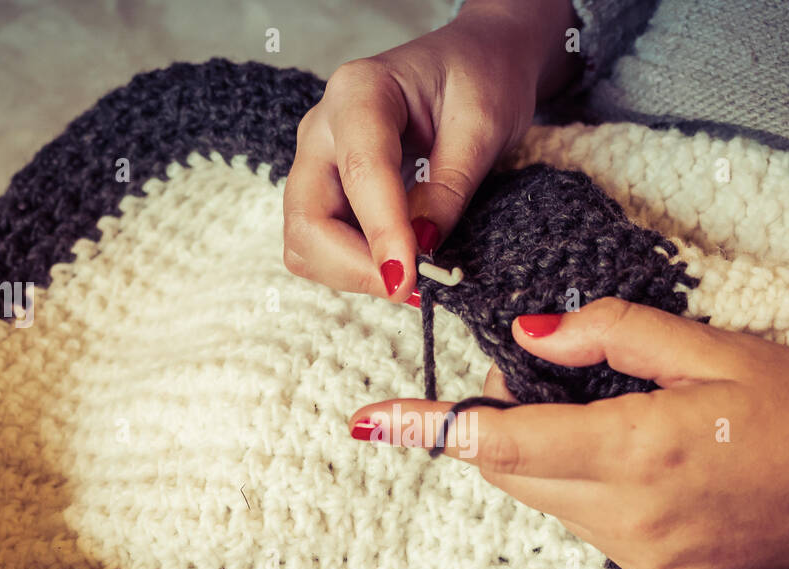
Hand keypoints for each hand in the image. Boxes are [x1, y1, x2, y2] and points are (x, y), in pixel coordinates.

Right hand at [282, 0, 579, 302]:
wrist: (475, 60)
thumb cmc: (482, 79)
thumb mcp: (484, 126)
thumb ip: (450, 187)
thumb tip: (422, 249)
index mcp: (361, 91)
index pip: (360, 172)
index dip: (382, 233)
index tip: (407, 281)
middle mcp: (323, 126)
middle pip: (307, 216)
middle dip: (353, 265)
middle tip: (414, 288)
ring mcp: (317, 160)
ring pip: (304, 239)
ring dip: (350, 272)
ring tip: (411, 276)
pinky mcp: (324, 189)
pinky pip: (318, 244)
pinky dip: (351, 267)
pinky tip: (395, 264)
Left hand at [348, 298, 788, 568]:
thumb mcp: (715, 347)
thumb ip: (613, 336)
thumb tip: (529, 338)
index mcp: (640, 452)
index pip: (501, 443)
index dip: (431, 427)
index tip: (370, 419)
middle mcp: (631, 521)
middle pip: (513, 474)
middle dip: (496, 426)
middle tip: (533, 367)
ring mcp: (646, 561)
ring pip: (548, 502)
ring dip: (542, 455)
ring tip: (601, 406)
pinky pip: (588, 527)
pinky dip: (581, 485)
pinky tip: (634, 451)